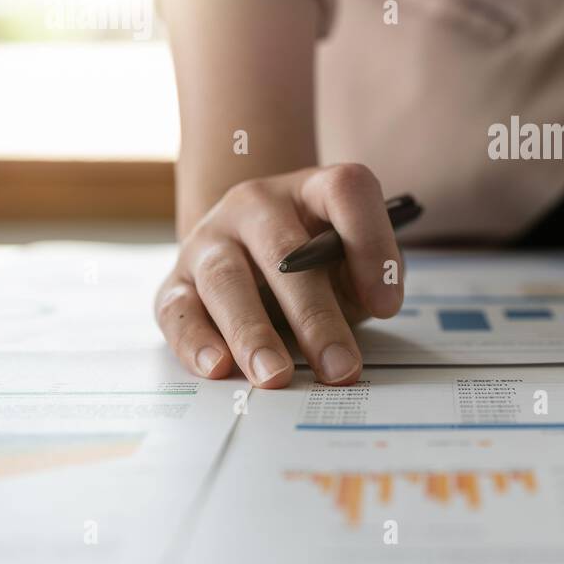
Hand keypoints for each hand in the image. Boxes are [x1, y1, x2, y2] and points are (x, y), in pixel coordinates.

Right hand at [154, 164, 402, 387]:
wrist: (249, 246)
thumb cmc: (315, 259)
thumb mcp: (352, 258)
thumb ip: (370, 276)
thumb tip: (376, 304)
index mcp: (311, 188)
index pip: (345, 191)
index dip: (371, 243)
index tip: (388, 305)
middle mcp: (257, 204)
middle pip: (284, 251)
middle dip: (315, 317)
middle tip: (339, 367)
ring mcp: (211, 238)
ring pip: (226, 279)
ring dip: (252, 333)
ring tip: (275, 375)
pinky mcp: (176, 279)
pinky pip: (178, 309)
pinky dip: (195, 340)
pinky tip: (218, 367)